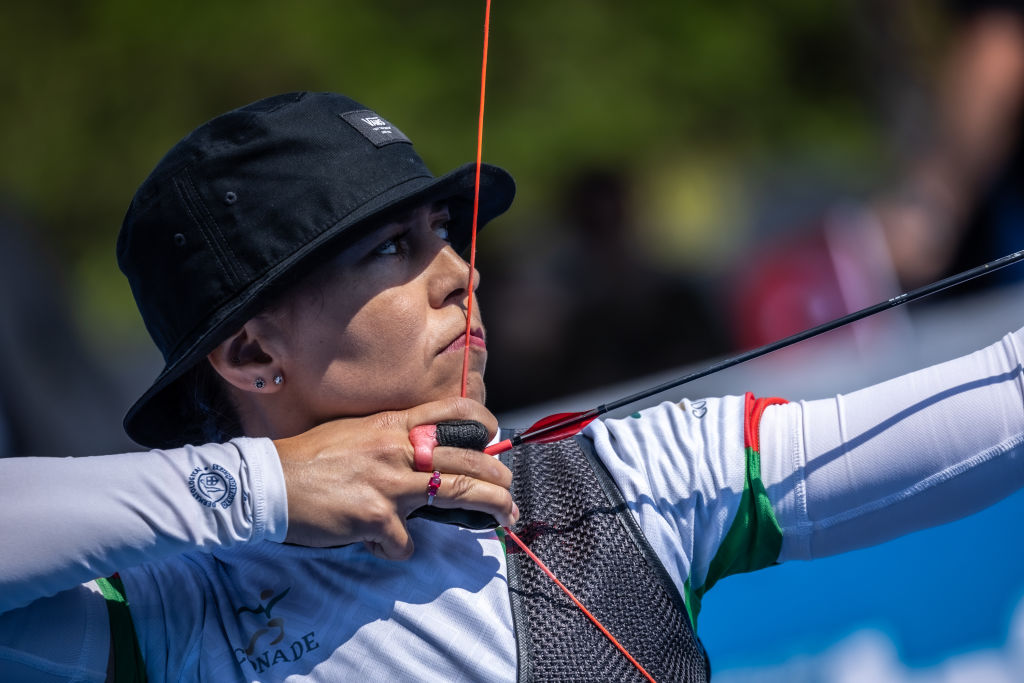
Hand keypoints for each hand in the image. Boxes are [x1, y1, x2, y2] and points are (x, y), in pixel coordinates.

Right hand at [272, 397, 516, 558]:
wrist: (268, 484)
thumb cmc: (308, 461)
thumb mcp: (354, 435)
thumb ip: (389, 442)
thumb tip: (420, 456)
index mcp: (391, 425)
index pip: (450, 411)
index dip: (482, 423)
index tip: (496, 438)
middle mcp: (397, 450)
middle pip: (465, 459)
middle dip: (498, 476)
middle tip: (511, 490)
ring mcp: (390, 484)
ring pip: (457, 494)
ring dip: (489, 508)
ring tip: (504, 518)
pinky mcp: (378, 518)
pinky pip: (405, 543)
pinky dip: (396, 549)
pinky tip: (379, 545)